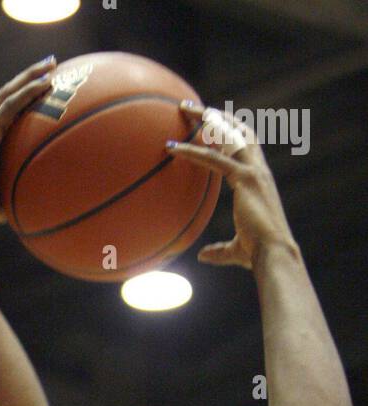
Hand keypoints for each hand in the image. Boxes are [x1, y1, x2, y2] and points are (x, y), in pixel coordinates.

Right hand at [0, 58, 56, 231]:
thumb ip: (8, 201)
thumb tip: (22, 209)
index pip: (2, 114)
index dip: (19, 98)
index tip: (39, 87)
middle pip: (5, 96)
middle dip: (27, 78)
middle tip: (49, 65)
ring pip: (8, 94)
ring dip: (30, 77)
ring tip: (51, 63)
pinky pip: (10, 107)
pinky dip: (28, 93)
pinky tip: (46, 83)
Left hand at [166, 102, 297, 269]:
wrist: (273, 253)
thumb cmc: (258, 253)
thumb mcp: (237, 249)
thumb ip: (219, 250)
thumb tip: (202, 256)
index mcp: (259, 179)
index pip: (245, 145)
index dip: (229, 130)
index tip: (211, 121)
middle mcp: (258, 169)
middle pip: (237, 131)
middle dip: (216, 116)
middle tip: (192, 108)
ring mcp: (253, 171)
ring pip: (228, 135)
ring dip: (205, 119)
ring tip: (183, 108)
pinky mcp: (244, 179)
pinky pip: (213, 159)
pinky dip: (192, 151)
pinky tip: (172, 148)